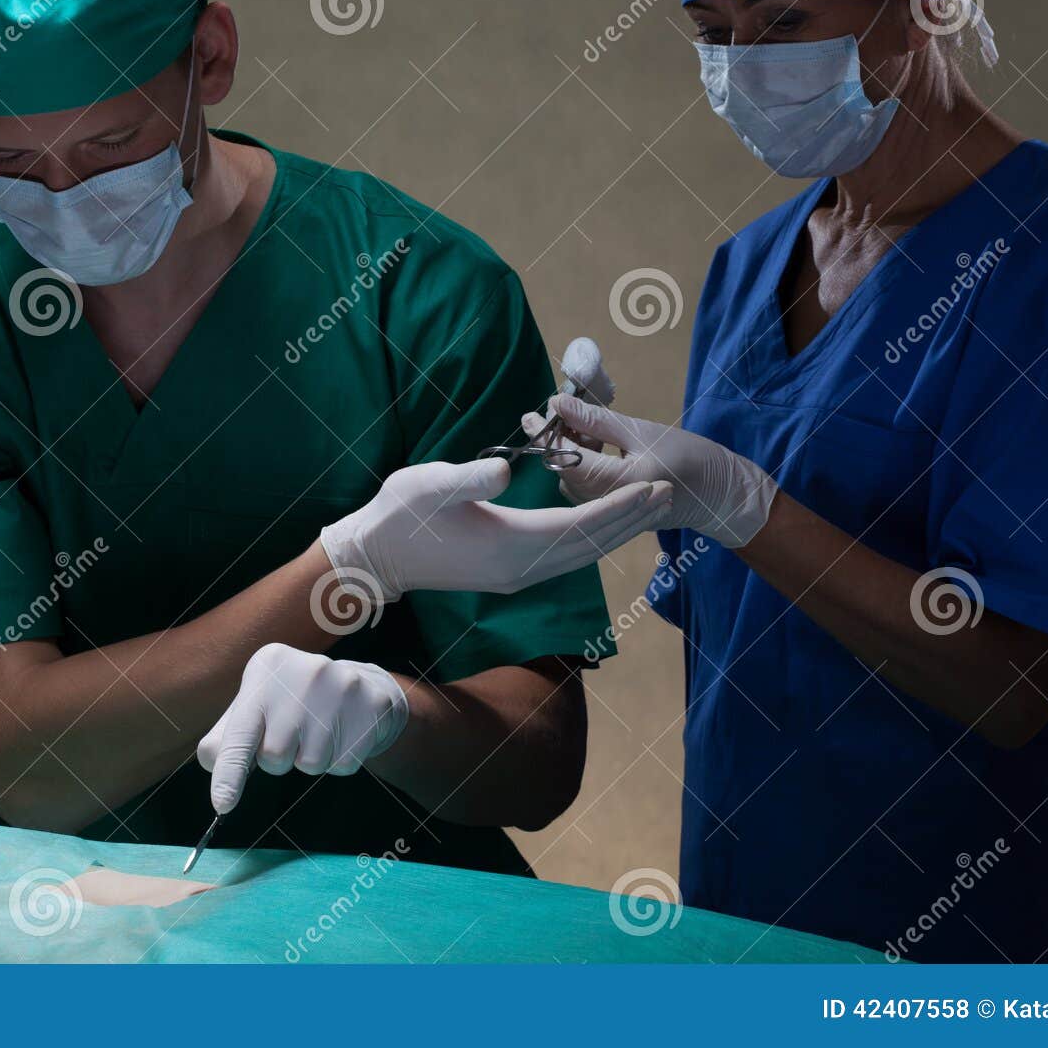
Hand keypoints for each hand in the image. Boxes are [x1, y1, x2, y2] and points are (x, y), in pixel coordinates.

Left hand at [196, 644, 409, 814]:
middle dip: (281, 758)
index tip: (222, 805)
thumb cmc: (297, 702)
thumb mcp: (258, 705)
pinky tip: (345, 735)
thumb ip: (229, 735)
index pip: (241, 733)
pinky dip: (340, 760)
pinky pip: (342, 766)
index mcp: (268, 667)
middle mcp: (305, 672)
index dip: (230, 773)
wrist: (364, 687)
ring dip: (312, 760)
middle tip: (296, 733)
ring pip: (310, 764)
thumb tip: (210, 760)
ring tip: (322, 731)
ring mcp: (342, 687)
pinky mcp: (372, 707)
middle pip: (275, 756)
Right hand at [319, 457, 671, 600]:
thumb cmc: (399, 515)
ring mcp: (519, 575)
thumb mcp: (428, 485)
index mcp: (511, 546)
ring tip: (649, 505)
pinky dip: (594, 537)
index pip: (580, 526)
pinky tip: (607, 522)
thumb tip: (508, 472)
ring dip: (617, 530)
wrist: (377, 558)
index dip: (619, 506)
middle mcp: (524, 568)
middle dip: (631, 518)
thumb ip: (468, 478)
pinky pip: (567, 556)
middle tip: (669, 492)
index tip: (653, 487)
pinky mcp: (512, 573)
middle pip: (592, 545)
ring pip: (582, 554)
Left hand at [522, 395, 777, 547]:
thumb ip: (595, 420)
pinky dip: (583, 464)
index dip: (545, 434)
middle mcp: (604, 505)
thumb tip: (558, 403)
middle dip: (556, 441)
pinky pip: (585, 487)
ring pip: (571, 480)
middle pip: (562, 471)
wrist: (719, 495)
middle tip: (559, 411)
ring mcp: (608, 512)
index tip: (532, 413)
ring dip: (570, 452)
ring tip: (581, 424)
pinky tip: (595, 444)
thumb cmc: (687, 458)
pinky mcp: (613, 511)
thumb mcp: (640, 431)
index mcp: (613, 485)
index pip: (564, 459)